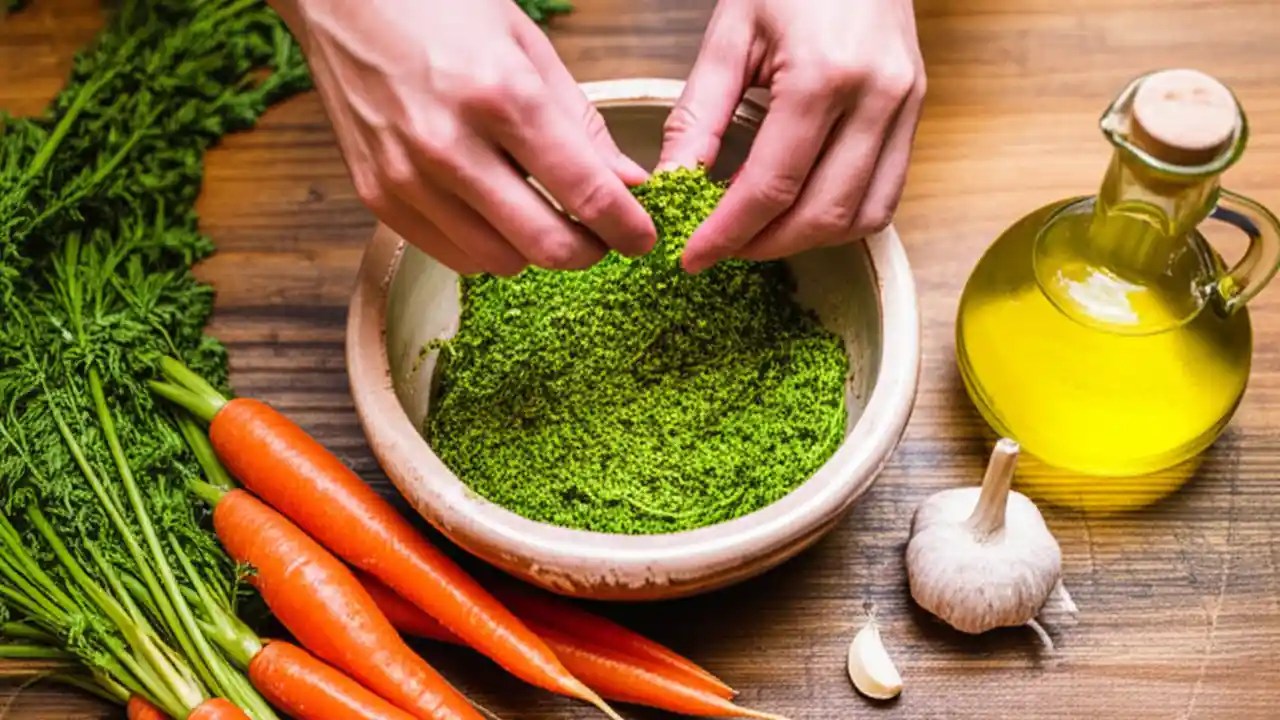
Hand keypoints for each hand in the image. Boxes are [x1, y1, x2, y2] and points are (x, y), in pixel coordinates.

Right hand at [272, 0, 655, 274]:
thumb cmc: (440, 6)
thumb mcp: (527, 47)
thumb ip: (582, 125)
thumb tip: (628, 184)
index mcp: (502, 96)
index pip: (586, 193)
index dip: (627, 228)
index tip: (643, 239)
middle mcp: (450, 145)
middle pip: (545, 246)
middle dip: (589, 251)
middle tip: (601, 236)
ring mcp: (407, 177)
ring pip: (500, 262)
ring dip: (534, 249)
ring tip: (543, 214)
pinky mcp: (377, 196)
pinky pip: (452, 254)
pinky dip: (486, 246)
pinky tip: (494, 212)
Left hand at [658, 0, 925, 272]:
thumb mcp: (729, 36)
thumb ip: (698, 117)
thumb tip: (672, 186)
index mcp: (822, 76)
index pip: (772, 187)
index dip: (728, 233)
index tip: (692, 256)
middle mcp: (876, 98)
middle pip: (821, 213)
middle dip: (764, 245)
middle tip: (720, 246)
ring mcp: (906, 107)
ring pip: (861, 217)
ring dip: (806, 238)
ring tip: (757, 231)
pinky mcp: (917, 113)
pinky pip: (885, 195)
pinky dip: (841, 218)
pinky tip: (799, 209)